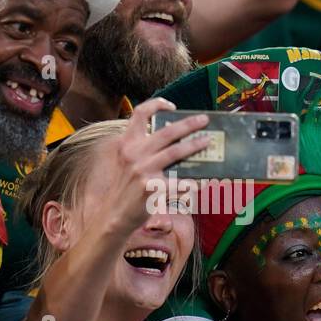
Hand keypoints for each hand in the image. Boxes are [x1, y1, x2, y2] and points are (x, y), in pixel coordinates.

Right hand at [103, 98, 209, 237]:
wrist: (113, 215)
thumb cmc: (126, 189)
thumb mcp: (128, 164)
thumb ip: (144, 151)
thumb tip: (175, 143)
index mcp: (127, 144)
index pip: (139, 113)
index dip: (157, 105)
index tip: (172, 106)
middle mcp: (134, 154)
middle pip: (166, 132)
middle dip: (188, 124)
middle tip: (204, 120)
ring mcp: (142, 171)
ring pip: (175, 152)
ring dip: (194, 146)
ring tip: (207, 142)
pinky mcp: (150, 188)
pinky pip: (178, 183)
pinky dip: (191, 183)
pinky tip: (200, 183)